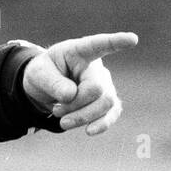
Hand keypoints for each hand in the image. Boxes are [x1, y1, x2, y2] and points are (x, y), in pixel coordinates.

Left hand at [21, 32, 137, 135]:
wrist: (44, 89)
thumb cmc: (43, 74)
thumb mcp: (38, 74)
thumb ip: (52, 83)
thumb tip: (71, 95)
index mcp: (79, 51)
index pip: (99, 44)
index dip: (116, 42)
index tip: (132, 39)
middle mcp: (97, 67)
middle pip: (98, 88)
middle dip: (76, 105)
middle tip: (56, 110)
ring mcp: (105, 84)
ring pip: (105, 104)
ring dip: (82, 116)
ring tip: (62, 120)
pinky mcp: (106, 102)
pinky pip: (111, 113)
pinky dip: (102, 124)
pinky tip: (90, 131)